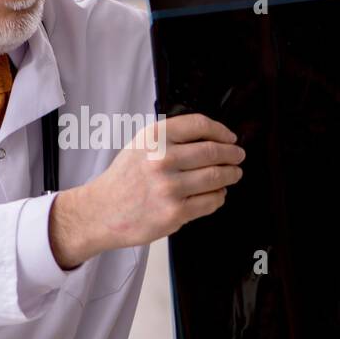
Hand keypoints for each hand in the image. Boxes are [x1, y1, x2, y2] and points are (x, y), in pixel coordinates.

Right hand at [49, 113, 244, 267]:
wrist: (101, 211)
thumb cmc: (123, 179)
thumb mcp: (140, 145)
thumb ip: (171, 138)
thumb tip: (213, 138)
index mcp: (154, 138)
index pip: (199, 125)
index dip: (221, 131)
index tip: (230, 138)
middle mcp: (162, 160)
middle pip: (213, 151)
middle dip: (232, 154)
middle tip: (238, 157)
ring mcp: (169, 188)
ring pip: (216, 177)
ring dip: (230, 175)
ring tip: (232, 174)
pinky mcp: (175, 213)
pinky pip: (210, 202)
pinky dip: (218, 197)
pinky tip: (216, 194)